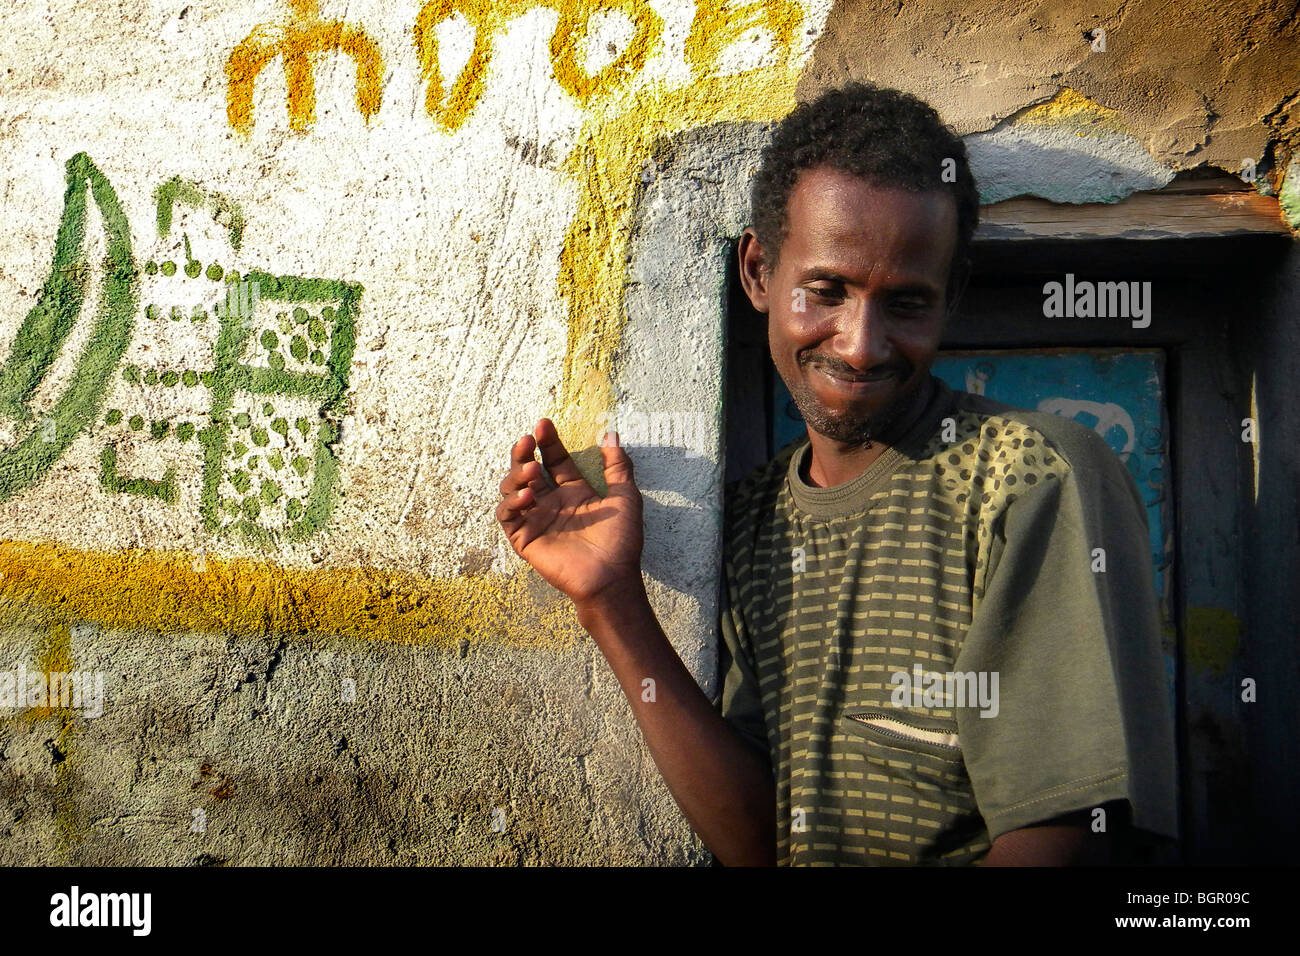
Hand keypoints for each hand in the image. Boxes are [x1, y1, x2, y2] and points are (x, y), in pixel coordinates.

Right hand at [495, 418, 643, 606]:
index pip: (554, 460)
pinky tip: (527, 496)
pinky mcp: (525, 538)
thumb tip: (612, 434)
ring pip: (512, 489)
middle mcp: (552, 503)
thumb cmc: (621, 542)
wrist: (612, 577)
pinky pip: (507, 516)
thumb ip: (618, 466)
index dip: (548, 442)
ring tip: (531, 470)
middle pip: (528, 470)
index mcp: (573, 492)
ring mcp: (536, 520)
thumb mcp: (625, 497)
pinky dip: (512, 503)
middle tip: (528, 440)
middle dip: (524, 452)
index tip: (544, 424)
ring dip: (516, 475)